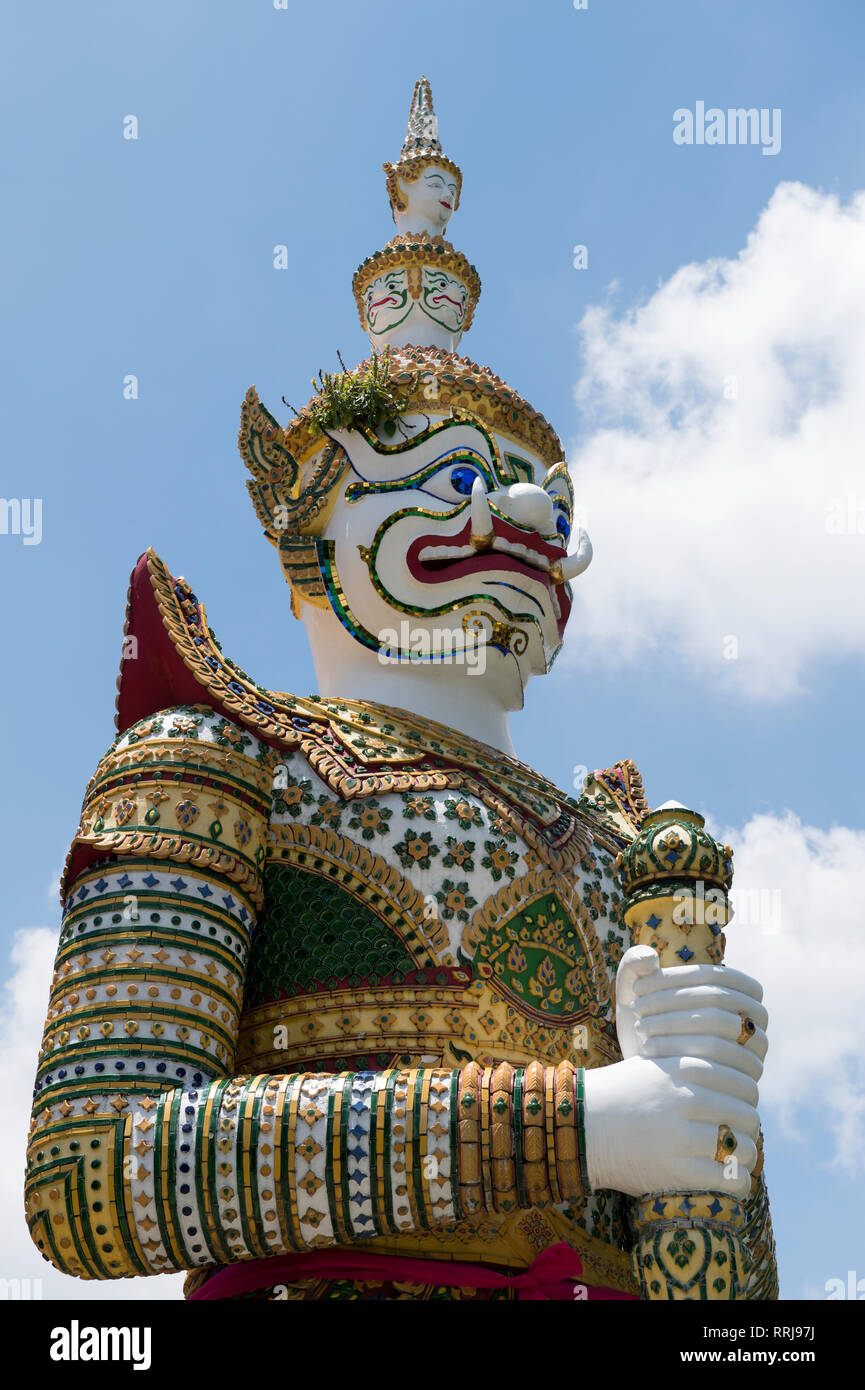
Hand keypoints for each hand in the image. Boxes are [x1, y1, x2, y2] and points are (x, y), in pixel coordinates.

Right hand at [583, 945, 767, 1198]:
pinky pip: (729, 1177)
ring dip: (746, 1154)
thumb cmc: (622, 1094)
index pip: (744, 1078)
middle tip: (740, 1132)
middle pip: (747, 1112)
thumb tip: (741, 1071)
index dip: (748, 1094)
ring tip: (738, 1157)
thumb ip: (694, 1064)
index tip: (742, 1102)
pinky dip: (738, 1182)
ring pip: (744, 1145)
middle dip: (748, 1124)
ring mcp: (681, 1135)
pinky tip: (733, 1179)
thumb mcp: (657, 1065)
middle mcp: (685, 1098)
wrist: (581, 1124)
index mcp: (684, 1068)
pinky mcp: (676, 1170)